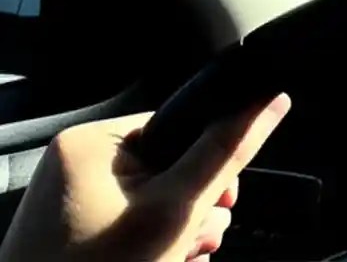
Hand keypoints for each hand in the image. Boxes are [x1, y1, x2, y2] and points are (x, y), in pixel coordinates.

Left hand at [0, 93, 289, 261]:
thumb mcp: (176, 209)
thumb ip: (225, 153)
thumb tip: (268, 104)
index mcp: (91, 143)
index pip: (178, 128)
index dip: (210, 164)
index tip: (223, 199)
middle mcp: (77, 167)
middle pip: (172, 170)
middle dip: (195, 210)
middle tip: (193, 240)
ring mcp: (74, 205)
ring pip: (158, 204)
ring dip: (182, 233)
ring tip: (177, 258)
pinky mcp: (77, 235)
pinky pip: (134, 226)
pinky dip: (156, 246)